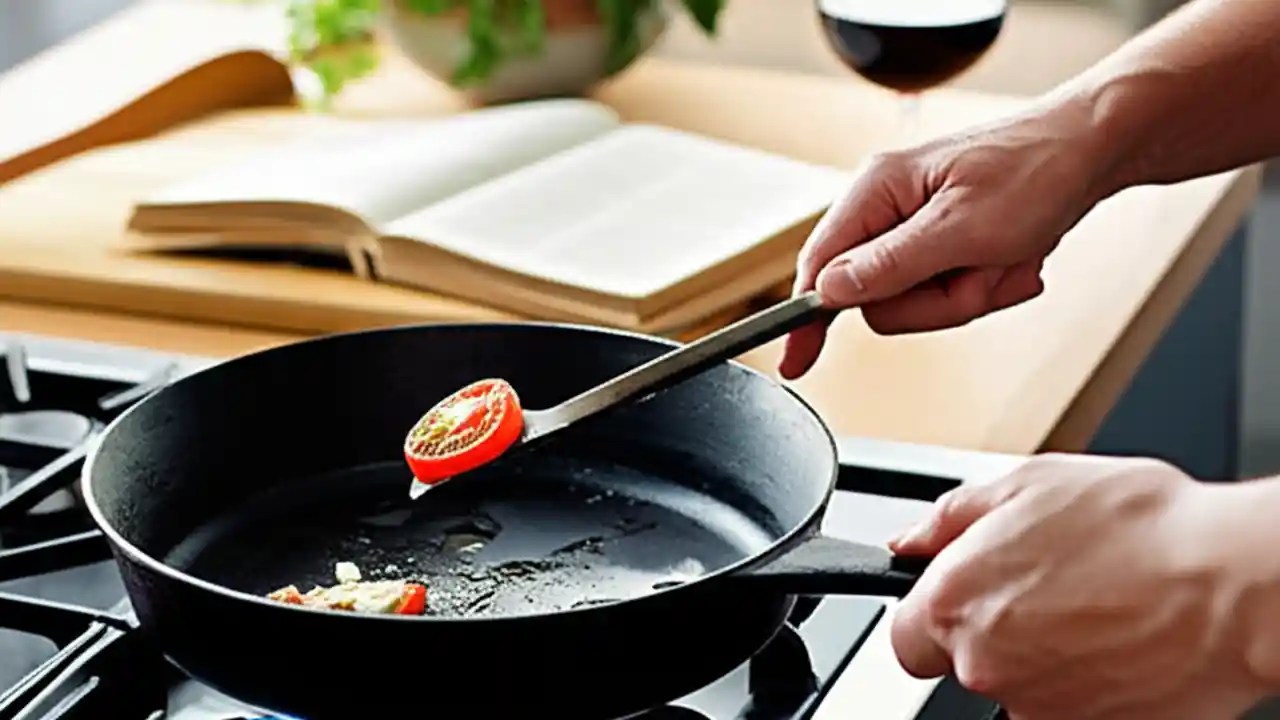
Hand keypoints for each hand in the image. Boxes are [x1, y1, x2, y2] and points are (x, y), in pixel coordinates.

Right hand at [780, 108, 1111, 379]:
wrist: (1096, 150)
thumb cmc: (1037, 170)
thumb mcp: (963, 228)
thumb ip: (890, 265)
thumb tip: (830, 292)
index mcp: (878, 189)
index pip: (820, 264)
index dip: (807, 316)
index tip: (797, 361)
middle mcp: (890, 209)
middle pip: (877, 297)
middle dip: (937, 299)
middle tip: (978, 270)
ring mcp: (918, 229)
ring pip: (919, 302)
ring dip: (970, 292)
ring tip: (1004, 257)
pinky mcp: (946, 243)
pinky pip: (949, 292)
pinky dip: (988, 285)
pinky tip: (1015, 259)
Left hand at [888, 453, 1268, 719]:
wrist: (1231, 584)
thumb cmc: (1140, 528)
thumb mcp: (1027, 485)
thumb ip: (950, 518)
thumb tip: (910, 539)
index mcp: (954, 604)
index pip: (906, 635)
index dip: (934, 614)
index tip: (967, 598)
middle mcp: (985, 666)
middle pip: (966, 663)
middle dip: (997, 631)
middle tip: (1050, 592)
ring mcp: (1037, 709)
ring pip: (1021, 688)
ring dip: (1045, 659)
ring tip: (1096, 611)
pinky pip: (1071, 709)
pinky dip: (1088, 685)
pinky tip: (1118, 643)